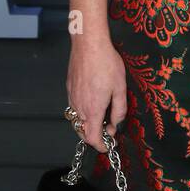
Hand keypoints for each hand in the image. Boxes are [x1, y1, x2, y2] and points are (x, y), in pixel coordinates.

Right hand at [67, 36, 127, 152]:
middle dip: (95, 136)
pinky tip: (93, 102)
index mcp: (92, 110)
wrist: (89, 45)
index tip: (108, 146)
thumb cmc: (106, 63)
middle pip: (82, 132)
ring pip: (77, 120)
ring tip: (102, 116)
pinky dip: (82, 113)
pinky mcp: (69, 88)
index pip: (92, 138)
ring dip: (88, 124)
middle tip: (109, 130)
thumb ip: (119, 110)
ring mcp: (72, 97)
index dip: (101, 146)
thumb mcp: (120, 88)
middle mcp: (79, 107)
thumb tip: (116, 124)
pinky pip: (74, 108)